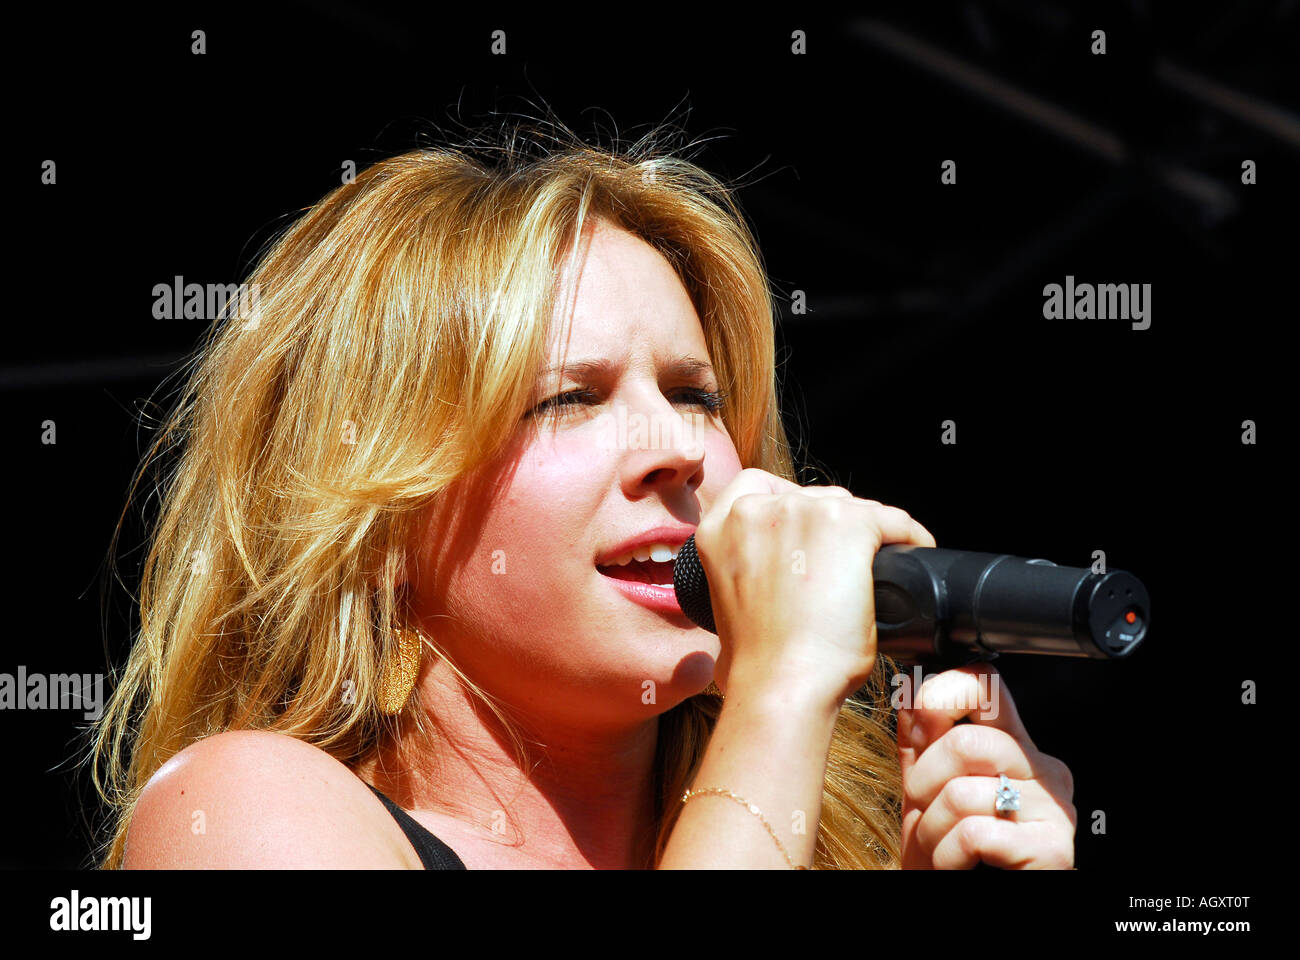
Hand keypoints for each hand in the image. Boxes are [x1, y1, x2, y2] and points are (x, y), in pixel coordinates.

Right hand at [694, 467, 935, 702]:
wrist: (783, 684)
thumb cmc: (756, 665)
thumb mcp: (720, 610)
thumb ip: (733, 584)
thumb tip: (748, 609)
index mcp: (719, 526)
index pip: (760, 487)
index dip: (793, 508)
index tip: (811, 534)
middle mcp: (755, 509)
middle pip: (813, 498)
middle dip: (834, 526)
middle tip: (848, 565)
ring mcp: (802, 511)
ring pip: (854, 507)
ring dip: (871, 533)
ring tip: (879, 568)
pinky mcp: (848, 523)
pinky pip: (893, 520)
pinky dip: (910, 537)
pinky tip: (915, 554)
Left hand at [897, 663, 1076, 868]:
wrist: (968, 899)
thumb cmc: (950, 852)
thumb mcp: (925, 790)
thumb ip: (920, 739)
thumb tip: (910, 688)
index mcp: (1014, 745)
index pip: (986, 683)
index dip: (941, 697)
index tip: (919, 733)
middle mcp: (1043, 770)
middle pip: (967, 742)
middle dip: (924, 781)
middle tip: (922, 812)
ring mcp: (1054, 810)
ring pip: (965, 791)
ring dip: (931, 827)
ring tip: (938, 847)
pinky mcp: (1052, 851)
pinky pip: (975, 834)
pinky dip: (947, 855)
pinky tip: (955, 864)